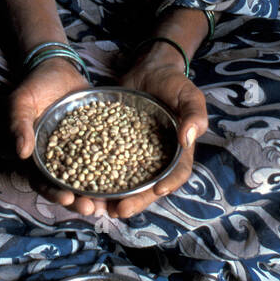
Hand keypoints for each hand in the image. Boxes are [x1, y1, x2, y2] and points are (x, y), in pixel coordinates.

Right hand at [9, 58, 104, 215]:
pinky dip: (115, 171)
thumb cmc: (34, 86)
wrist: (58, 69)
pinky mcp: (97, 142)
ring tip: (112, 203)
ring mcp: (79, 153)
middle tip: (93, 209)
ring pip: (90, 180)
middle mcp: (59, 160)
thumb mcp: (22, 103)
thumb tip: (22, 153)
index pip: (43, 183)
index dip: (54, 193)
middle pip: (68, 188)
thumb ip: (20, 126)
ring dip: (99, 194)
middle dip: (80, 202)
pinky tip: (128, 179)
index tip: (66, 198)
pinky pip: (106, 159)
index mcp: (37, 158)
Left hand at [105, 52, 208, 219]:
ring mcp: (136, 155)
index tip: (157, 190)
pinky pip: (108, 165)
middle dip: (136, 200)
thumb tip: (188, 139)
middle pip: (148, 186)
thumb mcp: (189, 94)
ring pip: (127, 182)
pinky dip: (99, 177)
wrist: (149, 70)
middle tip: (119, 210)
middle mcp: (158, 159)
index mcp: (179, 151)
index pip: (177, 173)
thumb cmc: (174, 82)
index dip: (168, 184)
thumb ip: (194, 115)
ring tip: (100, 208)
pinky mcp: (117, 146)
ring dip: (115, 197)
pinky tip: (85, 185)